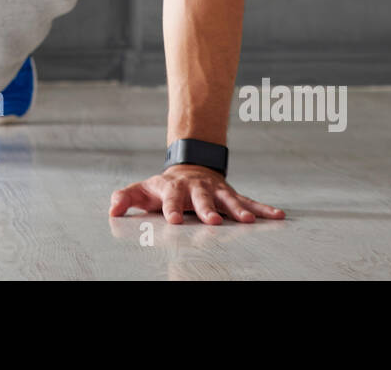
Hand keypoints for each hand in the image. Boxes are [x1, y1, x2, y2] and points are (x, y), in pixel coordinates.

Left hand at [109, 164, 285, 224]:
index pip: (170, 198)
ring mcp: (215, 190)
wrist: (188, 168)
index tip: (172, 220)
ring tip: (249, 221)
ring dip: (238, 210)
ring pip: (228, 199)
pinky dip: (263, 208)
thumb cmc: (162, 187)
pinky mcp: (231, 194)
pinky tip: (278, 216)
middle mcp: (196, 188)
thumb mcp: (142, 190)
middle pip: (201, 199)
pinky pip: (249, 201)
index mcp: (173, 188)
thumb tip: (112, 210)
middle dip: (207, 210)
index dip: (171, 208)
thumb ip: (126, 198)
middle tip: (212, 222)